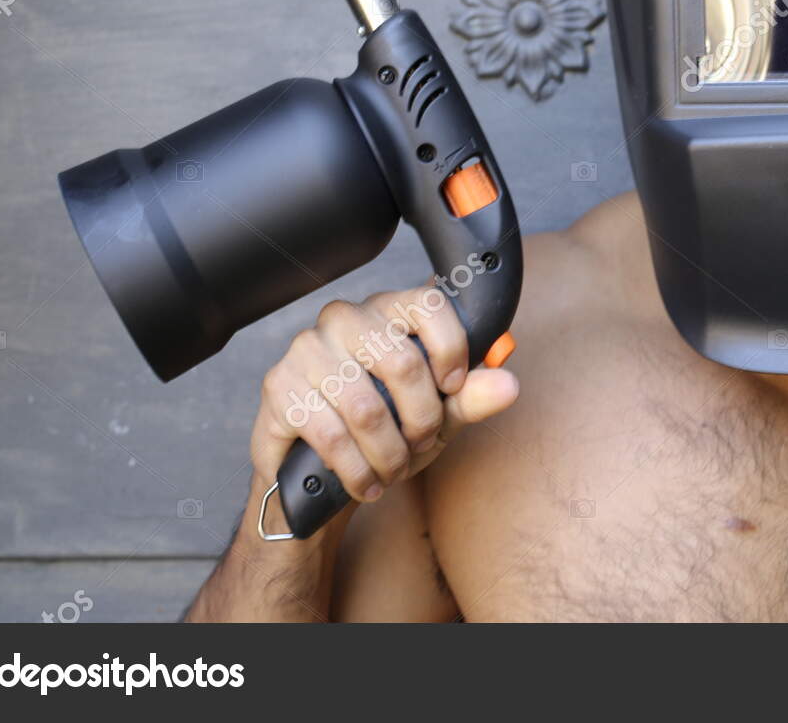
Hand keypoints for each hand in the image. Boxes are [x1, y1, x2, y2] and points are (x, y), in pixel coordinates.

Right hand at [250, 285, 518, 514]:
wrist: (321, 471)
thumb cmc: (386, 429)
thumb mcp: (438, 413)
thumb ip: (472, 396)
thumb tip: (509, 384)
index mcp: (389, 309)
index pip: (430, 304)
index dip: (452, 351)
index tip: (453, 389)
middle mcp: (346, 318)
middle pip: (402, 363)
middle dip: (421, 420)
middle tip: (421, 444)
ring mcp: (308, 349)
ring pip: (366, 407)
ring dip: (388, 453)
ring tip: (394, 470)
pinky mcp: (279, 386)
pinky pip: (328, 433)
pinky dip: (355, 469)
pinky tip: (365, 482)